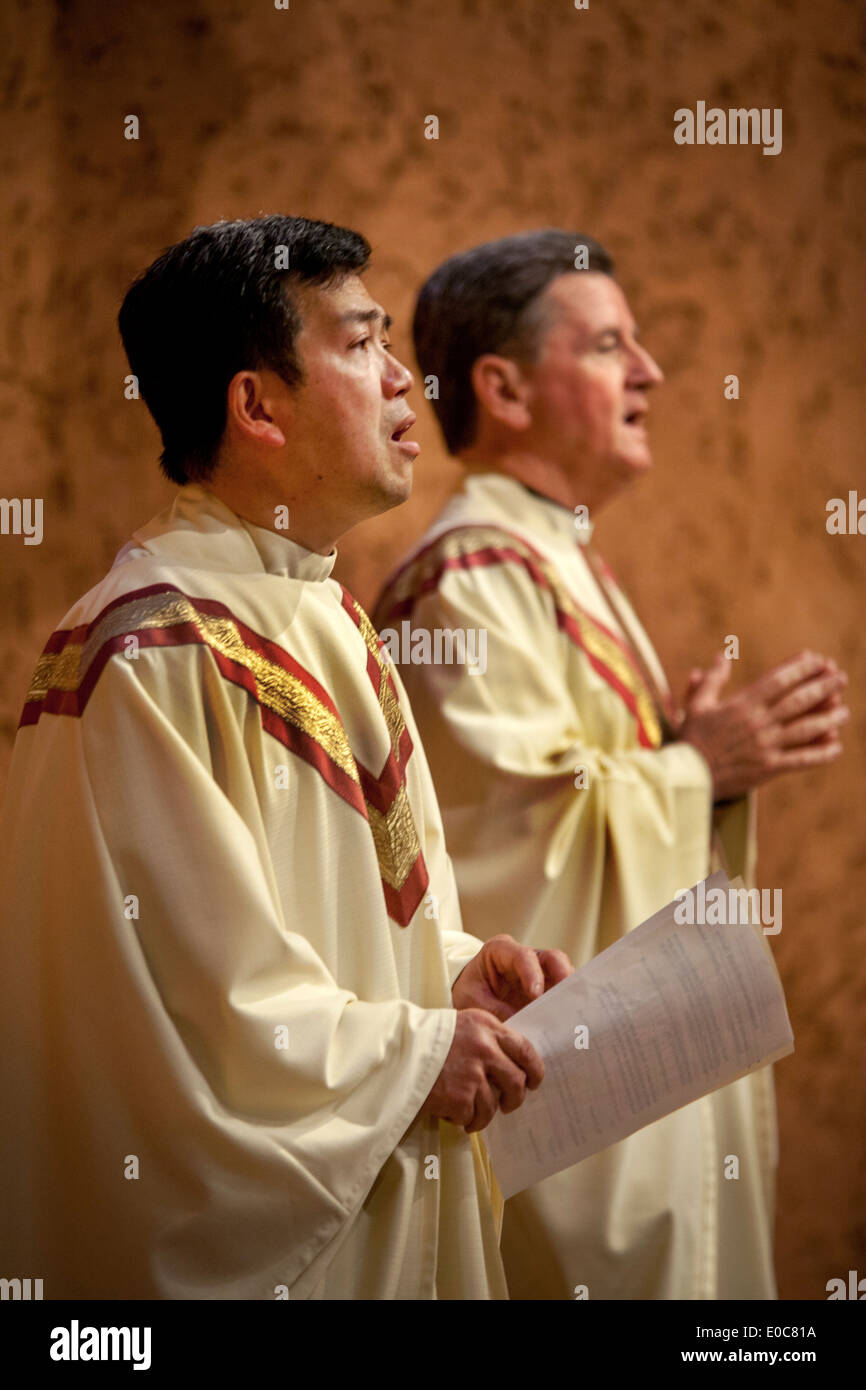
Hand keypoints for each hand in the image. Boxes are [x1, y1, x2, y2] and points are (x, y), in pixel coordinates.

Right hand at [419, 1008, 543, 1132]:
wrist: (396, 1051)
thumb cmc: (427, 1038)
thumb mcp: (463, 1025)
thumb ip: (488, 1040)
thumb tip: (511, 1066)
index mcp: (487, 1026)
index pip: (525, 1049)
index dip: (534, 1070)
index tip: (534, 1082)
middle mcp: (485, 1048)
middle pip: (516, 1081)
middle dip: (514, 1098)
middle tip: (508, 1104)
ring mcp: (473, 1074)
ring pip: (493, 1105)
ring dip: (484, 1115)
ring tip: (471, 1114)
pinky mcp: (459, 1097)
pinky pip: (472, 1117)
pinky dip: (464, 1120)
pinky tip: (453, 1114)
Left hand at [451, 933, 572, 1019]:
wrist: (465, 997)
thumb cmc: (468, 992)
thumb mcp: (472, 1001)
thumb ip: (494, 1011)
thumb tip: (520, 1030)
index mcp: (500, 951)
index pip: (522, 956)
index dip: (532, 973)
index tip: (536, 994)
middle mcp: (525, 957)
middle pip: (552, 959)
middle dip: (563, 976)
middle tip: (568, 1000)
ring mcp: (539, 972)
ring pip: (563, 975)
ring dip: (569, 995)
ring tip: (574, 1015)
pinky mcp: (547, 989)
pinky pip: (563, 994)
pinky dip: (568, 1006)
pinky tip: (571, 1022)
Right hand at [679, 649, 847, 800]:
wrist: (687, 776)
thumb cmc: (690, 739)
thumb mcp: (696, 705)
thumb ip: (712, 679)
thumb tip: (721, 656)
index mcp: (742, 705)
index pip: (778, 680)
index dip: (800, 668)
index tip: (817, 659)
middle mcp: (758, 723)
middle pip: (798, 701)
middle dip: (823, 687)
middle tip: (841, 678)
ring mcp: (765, 746)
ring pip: (805, 729)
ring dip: (828, 719)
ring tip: (844, 712)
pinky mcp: (768, 768)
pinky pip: (801, 760)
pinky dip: (821, 754)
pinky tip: (836, 747)